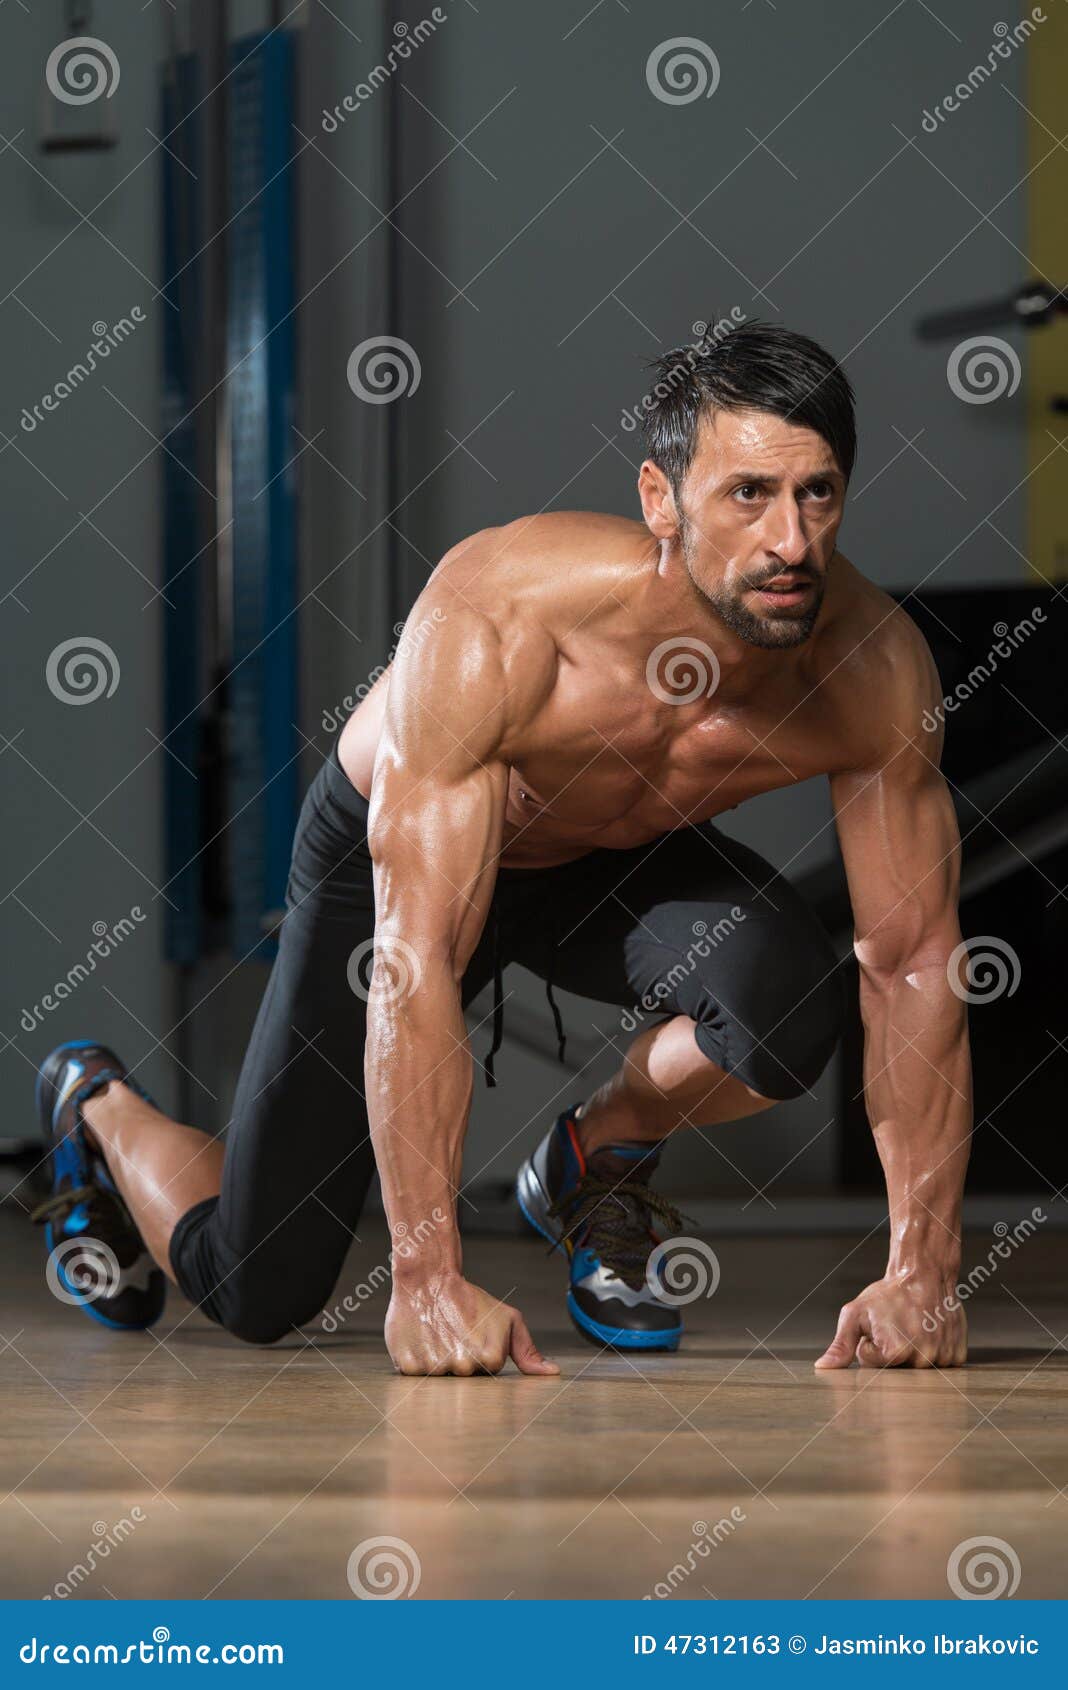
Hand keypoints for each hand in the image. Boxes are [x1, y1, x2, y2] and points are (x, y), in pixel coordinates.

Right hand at [385, 1273, 560, 1376]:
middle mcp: (463, 1367)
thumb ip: (528, 1351)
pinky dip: (417, 1362)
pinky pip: (416, 1377)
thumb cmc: (471, 1300)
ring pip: (439, 1381)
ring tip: (438, 1336)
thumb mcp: (508, 1320)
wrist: (429, 1279)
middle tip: (455, 1336)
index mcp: (490, 1359)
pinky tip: (422, 1340)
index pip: (487, 1374)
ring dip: (438, 1363)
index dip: (480, 1355)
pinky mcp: (409, 1367)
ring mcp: (435, 1368)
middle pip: (464, 1380)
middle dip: (460, 1363)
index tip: (474, 1337)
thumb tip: (552, 1373)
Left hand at [815, 1268, 966, 1368]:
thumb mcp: (856, 1314)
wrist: (924, 1273)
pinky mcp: (957, 1357)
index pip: (870, 1364)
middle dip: (889, 1353)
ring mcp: (943, 1360)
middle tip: (895, 1327)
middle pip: (894, 1371)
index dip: (868, 1344)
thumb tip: (822, 1368)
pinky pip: (937, 1367)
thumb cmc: (887, 1294)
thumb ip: (840, 1345)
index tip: (878, 1326)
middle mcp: (922, 1360)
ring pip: (916, 1369)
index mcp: (895, 1353)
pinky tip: (927, 1333)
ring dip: (910, 1353)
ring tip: (912, 1328)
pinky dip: (930, 1353)